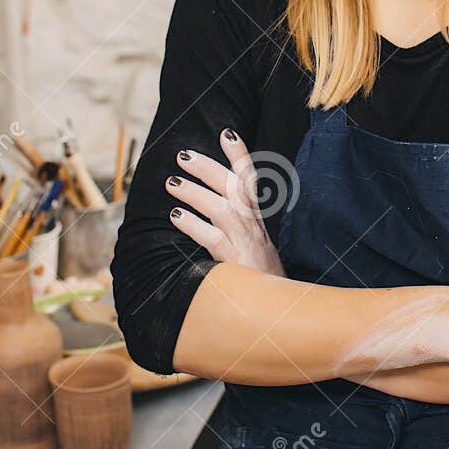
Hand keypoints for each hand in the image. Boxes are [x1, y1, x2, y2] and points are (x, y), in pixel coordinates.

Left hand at [167, 129, 285, 276]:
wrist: (277, 315)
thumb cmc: (260, 285)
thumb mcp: (253, 253)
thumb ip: (236, 231)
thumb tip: (208, 209)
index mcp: (257, 225)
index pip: (251, 183)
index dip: (240, 156)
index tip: (227, 132)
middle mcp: (255, 231)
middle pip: (236, 189)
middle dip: (209, 168)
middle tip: (183, 155)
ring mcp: (248, 246)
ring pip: (223, 209)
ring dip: (196, 193)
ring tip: (171, 183)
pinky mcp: (237, 265)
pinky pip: (214, 239)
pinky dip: (194, 224)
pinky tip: (176, 216)